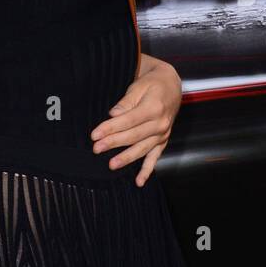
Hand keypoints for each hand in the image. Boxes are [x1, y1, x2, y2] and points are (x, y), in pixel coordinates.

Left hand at [91, 53, 182, 186]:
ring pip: (143, 148)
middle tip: (96, 149)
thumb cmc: (152, 84)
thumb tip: (113, 114)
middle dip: (113, 143)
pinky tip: (138, 181)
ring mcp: (163, 134)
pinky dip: (147, 170)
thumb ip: (125, 102)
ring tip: (111, 165)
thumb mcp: (138, 86)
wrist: (171, 85)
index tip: (94, 135)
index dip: (110, 128)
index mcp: (154, 108)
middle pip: (134, 136)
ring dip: (127, 158)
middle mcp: (161, 123)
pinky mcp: (163, 141)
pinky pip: (155, 157)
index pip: (128, 120)